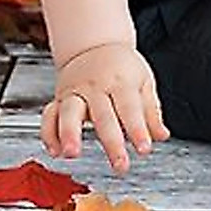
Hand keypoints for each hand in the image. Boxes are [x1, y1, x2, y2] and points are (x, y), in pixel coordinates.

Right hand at [40, 41, 170, 174]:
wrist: (94, 45)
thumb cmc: (122, 67)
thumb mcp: (143, 81)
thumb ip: (151, 111)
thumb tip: (161, 136)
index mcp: (121, 81)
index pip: (131, 108)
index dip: (138, 130)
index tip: (144, 149)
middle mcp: (96, 87)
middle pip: (103, 115)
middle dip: (111, 142)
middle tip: (120, 165)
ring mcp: (75, 92)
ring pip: (69, 112)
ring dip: (69, 133)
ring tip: (72, 153)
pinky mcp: (59, 99)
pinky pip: (49, 116)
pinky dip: (49, 134)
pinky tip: (55, 151)